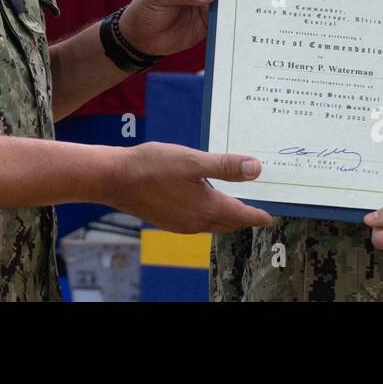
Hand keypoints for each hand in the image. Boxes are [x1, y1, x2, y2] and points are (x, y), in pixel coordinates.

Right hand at [106, 142, 273, 233]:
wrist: (113, 179)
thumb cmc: (152, 166)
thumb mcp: (192, 160)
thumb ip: (225, 166)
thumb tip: (256, 169)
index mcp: (206, 207)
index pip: (241, 215)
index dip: (257, 216)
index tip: (269, 218)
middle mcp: (195, 221)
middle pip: (228, 222)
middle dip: (243, 218)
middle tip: (256, 210)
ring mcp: (179, 223)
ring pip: (211, 223)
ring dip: (225, 216)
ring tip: (233, 203)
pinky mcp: (167, 220)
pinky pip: (196, 221)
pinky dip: (207, 214)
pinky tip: (202, 200)